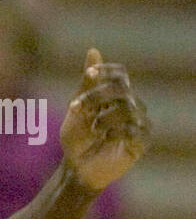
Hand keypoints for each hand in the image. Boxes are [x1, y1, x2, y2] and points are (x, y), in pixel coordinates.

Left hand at [60, 48, 149, 191]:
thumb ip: (86, 83)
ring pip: (126, 108)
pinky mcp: (141, 142)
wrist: (77, 168)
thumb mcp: (77, 108)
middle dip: (95, 96)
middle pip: (121, 89)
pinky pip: (134, 129)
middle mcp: (131, 106)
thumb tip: (93, 50)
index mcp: (115, 96)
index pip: (119, 74)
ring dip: (102, 117)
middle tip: (76, 108)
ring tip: (93, 129)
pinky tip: (106, 138)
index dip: (106, 71)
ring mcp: (138, 123)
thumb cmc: (77, 138)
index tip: (88, 75)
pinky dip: (116, 132)